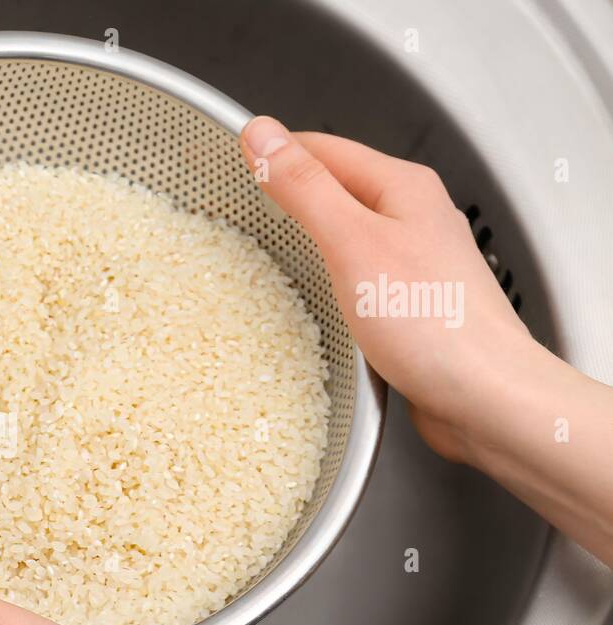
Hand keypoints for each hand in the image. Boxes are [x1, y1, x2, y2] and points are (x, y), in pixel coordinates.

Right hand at [241, 117, 612, 565]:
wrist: (485, 397)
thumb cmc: (433, 325)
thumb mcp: (353, 243)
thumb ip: (305, 188)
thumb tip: (264, 136)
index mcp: (404, 187)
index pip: (324, 147)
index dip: (275, 154)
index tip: (231, 169)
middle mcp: (414, 217)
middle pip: (336, 187)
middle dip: (288, 197)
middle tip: (241, 214)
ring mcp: (414, 261)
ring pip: (346, 234)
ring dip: (307, 241)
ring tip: (270, 255)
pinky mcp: (409, 303)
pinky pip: (356, 276)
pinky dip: (327, 281)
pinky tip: (311, 303)